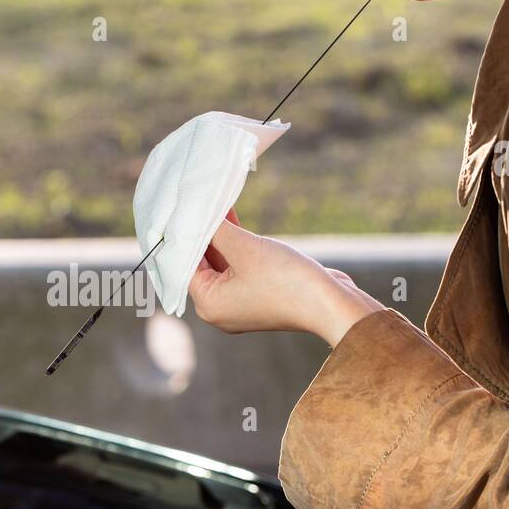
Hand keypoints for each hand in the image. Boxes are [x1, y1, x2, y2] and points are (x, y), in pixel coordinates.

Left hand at [188, 208, 385, 346]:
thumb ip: (215, 230)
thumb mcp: (245, 248)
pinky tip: (231, 217)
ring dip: (219, 235)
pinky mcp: (257, 295)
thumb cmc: (285, 280)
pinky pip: (238, 267)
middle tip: (195, 200)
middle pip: (201, 264)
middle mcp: (218, 308)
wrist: (330, 303)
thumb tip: (196, 213)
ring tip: (213, 202)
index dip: (181, 234)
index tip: (177, 208)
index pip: (183, 264)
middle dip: (201, 232)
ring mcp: (239, 303)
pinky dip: (235, 246)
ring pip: (221, 263)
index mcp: (208, 304)